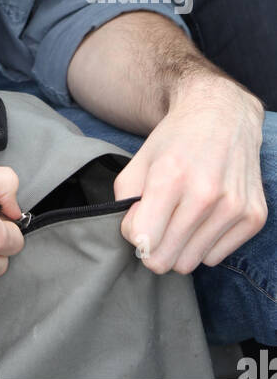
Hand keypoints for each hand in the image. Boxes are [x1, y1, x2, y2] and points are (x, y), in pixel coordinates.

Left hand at [113, 75, 266, 274]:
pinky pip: (216, 257)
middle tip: (159, 225)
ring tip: (183, 216)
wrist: (222, 115)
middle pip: (166, 259)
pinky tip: (205, 216)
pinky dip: (205, 244)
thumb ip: (125, 200)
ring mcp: (233, 206)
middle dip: (156, 247)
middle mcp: (204, 193)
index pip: (144, 241)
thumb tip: (137, 239)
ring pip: (191, 263)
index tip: (140, 221)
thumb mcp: (139, 160)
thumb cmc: (176, 140)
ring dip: (181, 246)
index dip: (135, 236)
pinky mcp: (254, 216)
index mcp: (169, 176)